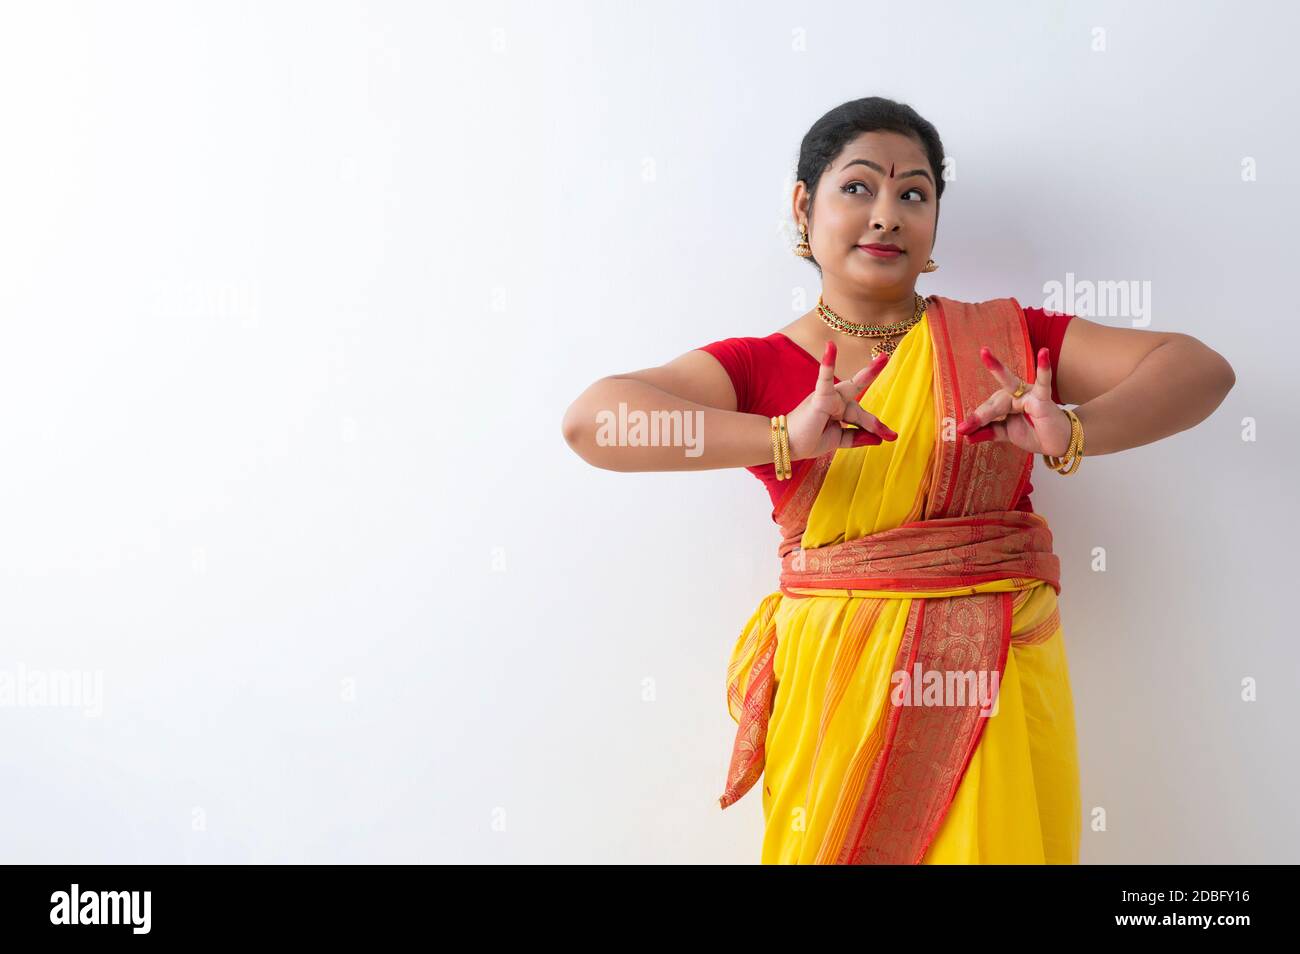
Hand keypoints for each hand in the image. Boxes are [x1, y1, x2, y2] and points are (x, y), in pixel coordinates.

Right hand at [784, 340, 898, 460]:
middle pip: (858, 393)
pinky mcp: (819, 397)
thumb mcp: (838, 440)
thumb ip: (857, 437)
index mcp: (839, 410)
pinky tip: (830, 347)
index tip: (892, 437)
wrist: (787, 445)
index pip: (862, 416)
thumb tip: (878, 439)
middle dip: (871, 375)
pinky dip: (828, 364)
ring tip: (883, 358)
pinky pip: (825, 379)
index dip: (877, 427)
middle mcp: (835, 401)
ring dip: (867, 375)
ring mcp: (828, 397)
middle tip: (885, 357)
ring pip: (853, 391)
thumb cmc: (807, 440)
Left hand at [955, 346, 1071, 455]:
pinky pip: (1043, 382)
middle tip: (966, 426)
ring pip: (1009, 387)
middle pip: (994, 401)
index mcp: (1004, 403)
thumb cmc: (1034, 433)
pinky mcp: (1043, 397)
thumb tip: (966, 436)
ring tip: (984, 354)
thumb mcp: (1006, 434)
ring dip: (997, 371)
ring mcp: (1029, 394)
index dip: (975, 421)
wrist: (1059, 442)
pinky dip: (1044, 369)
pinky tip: (1043, 353)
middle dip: (982, 414)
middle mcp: (1015, 395)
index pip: (986, 409)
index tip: (962, 430)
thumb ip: (988, 432)